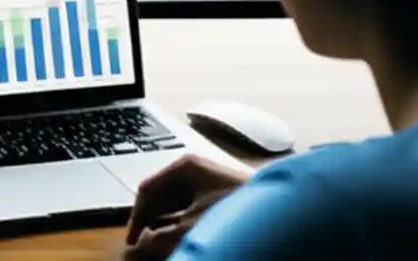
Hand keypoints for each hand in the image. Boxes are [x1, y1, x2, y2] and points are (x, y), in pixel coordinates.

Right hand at [124, 154, 249, 259]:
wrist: (284, 215)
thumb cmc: (238, 213)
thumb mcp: (190, 229)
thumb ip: (156, 241)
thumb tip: (132, 251)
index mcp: (183, 167)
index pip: (147, 190)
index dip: (136, 219)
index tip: (133, 243)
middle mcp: (195, 170)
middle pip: (162, 198)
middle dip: (154, 225)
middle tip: (148, 248)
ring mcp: (211, 182)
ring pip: (179, 207)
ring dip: (169, 228)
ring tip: (167, 247)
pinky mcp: (224, 196)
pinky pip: (195, 211)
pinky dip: (186, 227)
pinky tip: (188, 241)